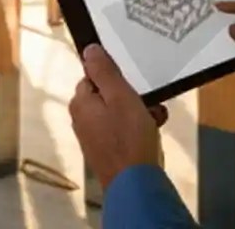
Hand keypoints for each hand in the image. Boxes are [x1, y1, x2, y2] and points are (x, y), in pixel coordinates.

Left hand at [69, 44, 168, 188]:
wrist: (136, 184)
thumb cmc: (129, 137)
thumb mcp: (120, 96)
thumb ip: (104, 71)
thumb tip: (89, 49)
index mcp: (81, 103)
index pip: (93, 76)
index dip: (115, 77)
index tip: (133, 83)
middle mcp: (82, 119)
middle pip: (108, 95)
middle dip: (131, 96)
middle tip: (149, 102)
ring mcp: (94, 137)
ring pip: (118, 112)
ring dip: (138, 112)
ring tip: (154, 118)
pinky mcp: (107, 151)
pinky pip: (122, 130)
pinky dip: (137, 128)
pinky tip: (152, 132)